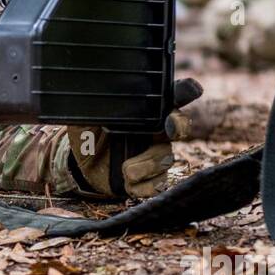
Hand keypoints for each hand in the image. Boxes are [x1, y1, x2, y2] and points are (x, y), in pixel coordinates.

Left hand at [66, 78, 202, 198]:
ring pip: (166, 158)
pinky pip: (158, 183)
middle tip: (170, 127)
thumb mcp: (87, 118)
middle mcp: (155, 130)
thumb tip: (92, 94)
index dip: (185, 91)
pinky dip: (142, 186)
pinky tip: (127, 184)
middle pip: (179, 125)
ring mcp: (155, 154)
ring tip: (125, 170)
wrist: (81, 166)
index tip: (193, 88)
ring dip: (147, 165)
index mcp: (144, 111)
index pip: (169, 96)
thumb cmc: (87, 135)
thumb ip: (94, 109)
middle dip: (179, 125)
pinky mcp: (150, 178)